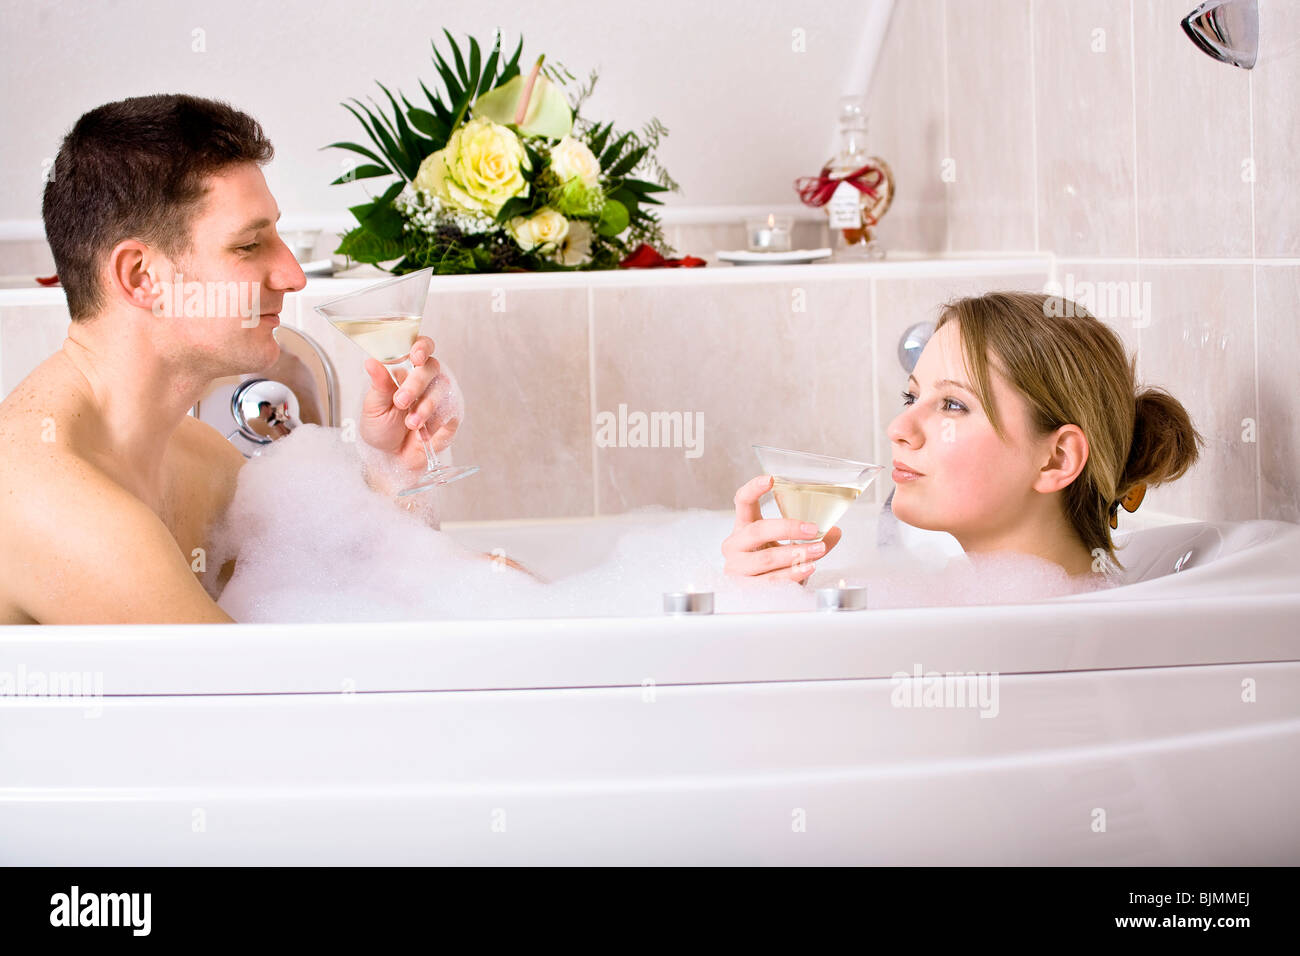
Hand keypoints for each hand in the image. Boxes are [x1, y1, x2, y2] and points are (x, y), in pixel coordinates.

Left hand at [359, 335, 462, 470]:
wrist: (392, 459)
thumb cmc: (382, 428)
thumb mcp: (373, 406)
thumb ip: (378, 384)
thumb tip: (371, 361)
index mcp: (406, 370)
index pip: (420, 348)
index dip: (422, 347)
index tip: (415, 356)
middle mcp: (426, 380)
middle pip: (432, 367)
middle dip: (416, 384)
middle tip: (401, 402)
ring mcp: (441, 397)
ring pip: (443, 389)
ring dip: (425, 407)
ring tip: (411, 423)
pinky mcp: (451, 416)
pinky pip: (452, 410)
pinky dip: (437, 421)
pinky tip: (424, 432)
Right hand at [721, 475, 842, 581]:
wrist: (760, 596)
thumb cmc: (772, 566)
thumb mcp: (789, 546)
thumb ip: (810, 539)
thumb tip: (834, 531)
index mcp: (743, 526)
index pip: (742, 501)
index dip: (753, 489)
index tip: (770, 479)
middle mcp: (734, 544)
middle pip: (757, 530)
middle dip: (787, 528)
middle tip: (812, 529)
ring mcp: (736, 567)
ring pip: (765, 558)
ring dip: (795, 553)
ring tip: (818, 549)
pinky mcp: (742, 588)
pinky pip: (770, 580)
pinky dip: (791, 574)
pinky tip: (807, 568)